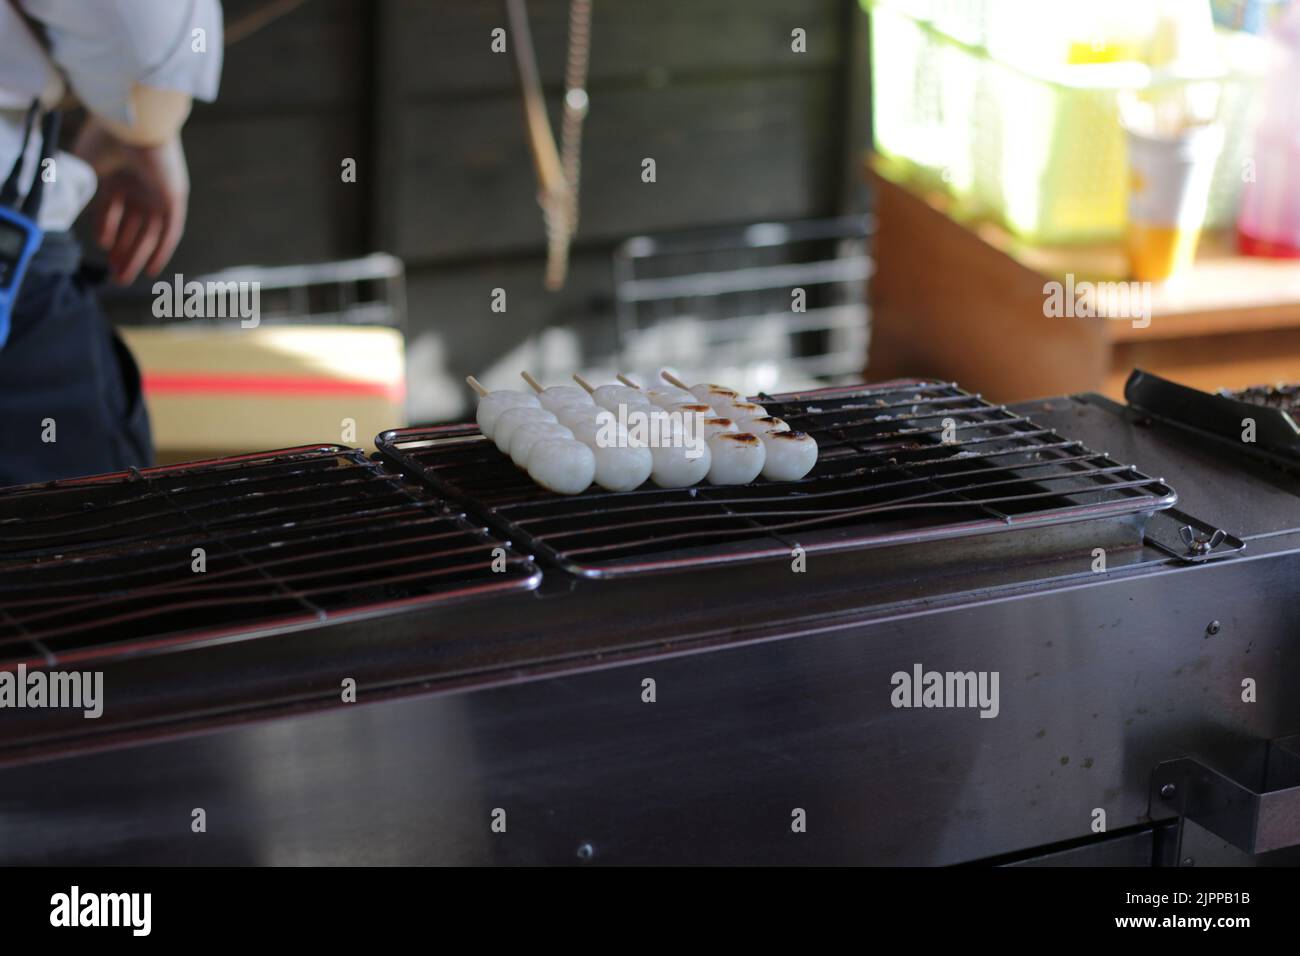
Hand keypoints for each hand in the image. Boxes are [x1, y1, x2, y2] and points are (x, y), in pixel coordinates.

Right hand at [73, 118, 189, 284]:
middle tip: (114, 274)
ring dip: (136, 256)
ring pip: (149, 233)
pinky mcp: (174, 197)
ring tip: (124, 277)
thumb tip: (69, 213)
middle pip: (133, 227)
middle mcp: (139, 186)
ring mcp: (158, 192)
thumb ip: (81, 192)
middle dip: (123, 251)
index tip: (101, 249)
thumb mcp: (86, 169)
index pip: (113, 212)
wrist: (130, 121)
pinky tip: (150, 269)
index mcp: (118, 176)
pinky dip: (161, 251)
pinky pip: (170, 231)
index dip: (107, 232)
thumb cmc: (105, 138)